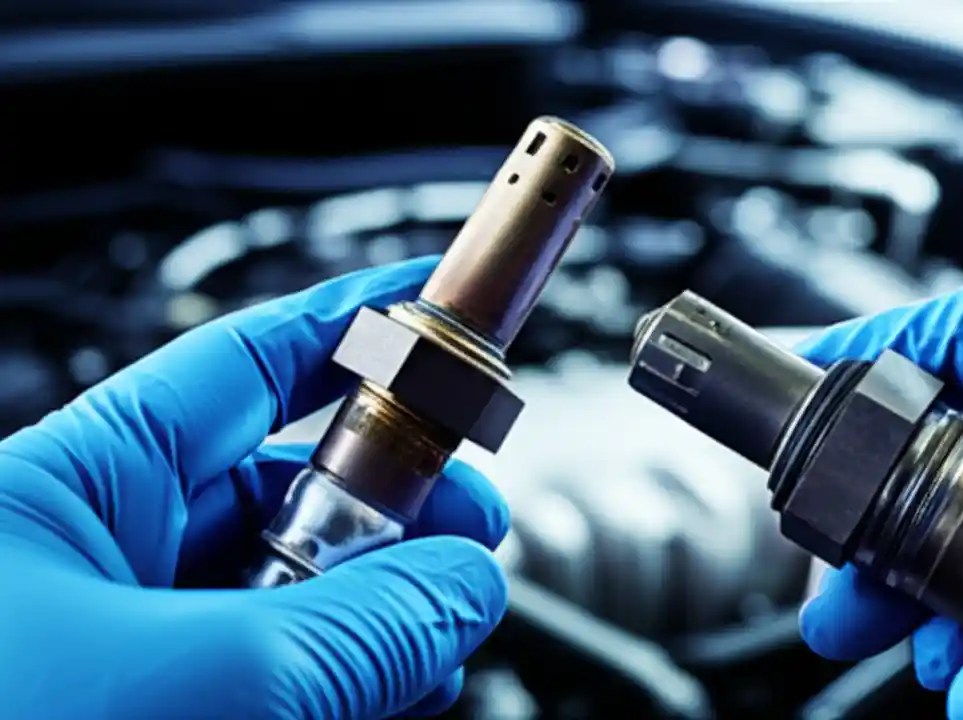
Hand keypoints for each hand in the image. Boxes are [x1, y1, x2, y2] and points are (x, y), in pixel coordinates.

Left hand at [0, 257, 509, 718]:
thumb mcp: (197, 683)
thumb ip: (355, 626)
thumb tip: (467, 584)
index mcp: (64, 494)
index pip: (243, 369)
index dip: (356, 328)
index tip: (444, 310)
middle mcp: (92, 564)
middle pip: (285, 485)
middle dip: (396, 498)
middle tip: (473, 528)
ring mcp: (128, 651)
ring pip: (293, 592)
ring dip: (384, 603)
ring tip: (446, 624)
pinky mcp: (163, 715)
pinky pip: (279, 675)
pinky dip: (351, 677)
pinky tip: (402, 686)